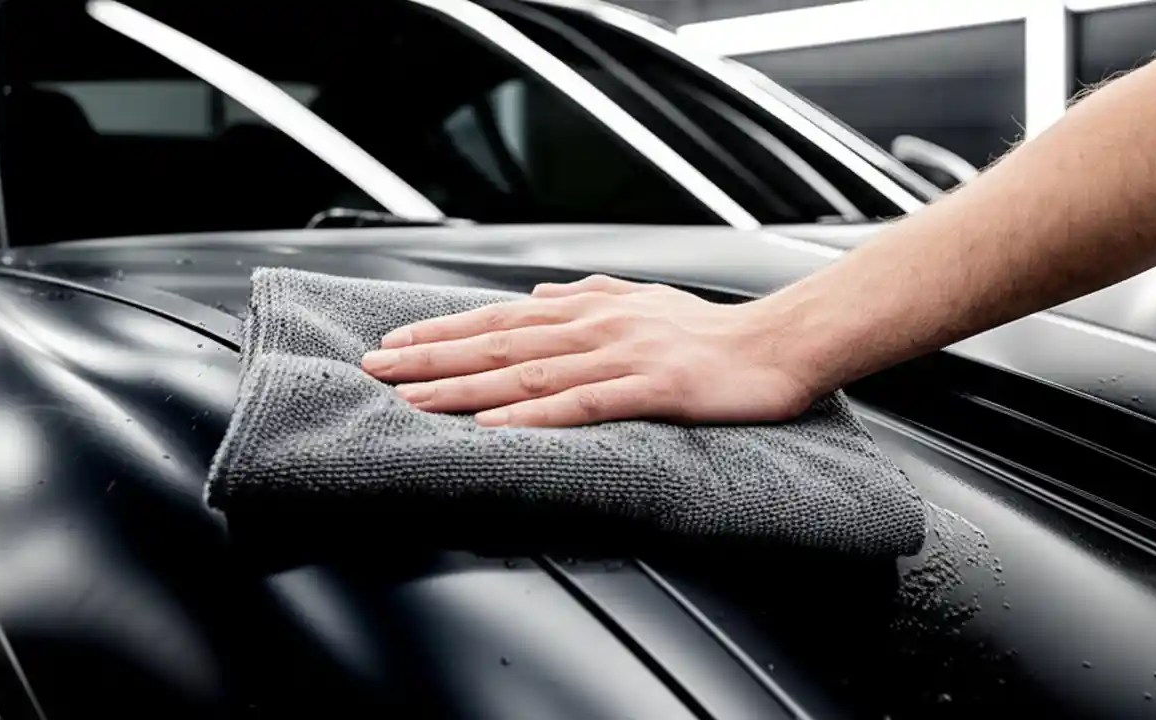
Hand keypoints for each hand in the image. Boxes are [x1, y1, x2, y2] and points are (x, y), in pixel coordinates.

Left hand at [359, 275, 815, 426]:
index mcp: (590, 308)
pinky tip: (493, 425)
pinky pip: (583, 405)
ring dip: (466, 387)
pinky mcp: (652, 389)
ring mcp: (622, 356)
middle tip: (378, 369)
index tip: (394, 344)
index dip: (443, 331)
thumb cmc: (709, 331)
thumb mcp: (641, 301)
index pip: (500, 318)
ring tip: (414, 399)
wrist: (777, 346)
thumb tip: (538, 293)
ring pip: (528, 373)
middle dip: (433, 357)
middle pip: (499, 343)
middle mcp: (595, 326)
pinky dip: (533, 414)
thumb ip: (586, 296)